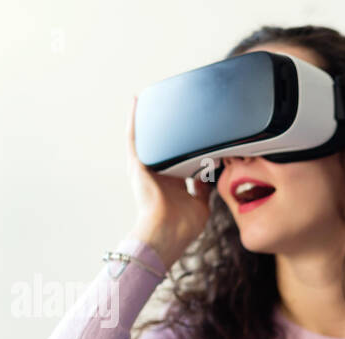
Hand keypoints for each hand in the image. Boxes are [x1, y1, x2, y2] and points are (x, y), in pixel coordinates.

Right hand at [126, 95, 212, 267]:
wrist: (165, 233)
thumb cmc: (181, 228)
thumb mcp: (201, 205)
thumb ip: (205, 189)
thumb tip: (210, 175)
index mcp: (173, 185)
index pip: (180, 160)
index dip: (187, 148)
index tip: (197, 135)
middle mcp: (158, 175)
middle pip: (164, 147)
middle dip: (168, 131)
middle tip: (176, 109)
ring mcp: (146, 169)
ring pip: (148, 139)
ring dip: (149, 120)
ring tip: (152, 99)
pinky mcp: (138, 165)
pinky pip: (134, 138)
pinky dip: (134, 120)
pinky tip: (137, 102)